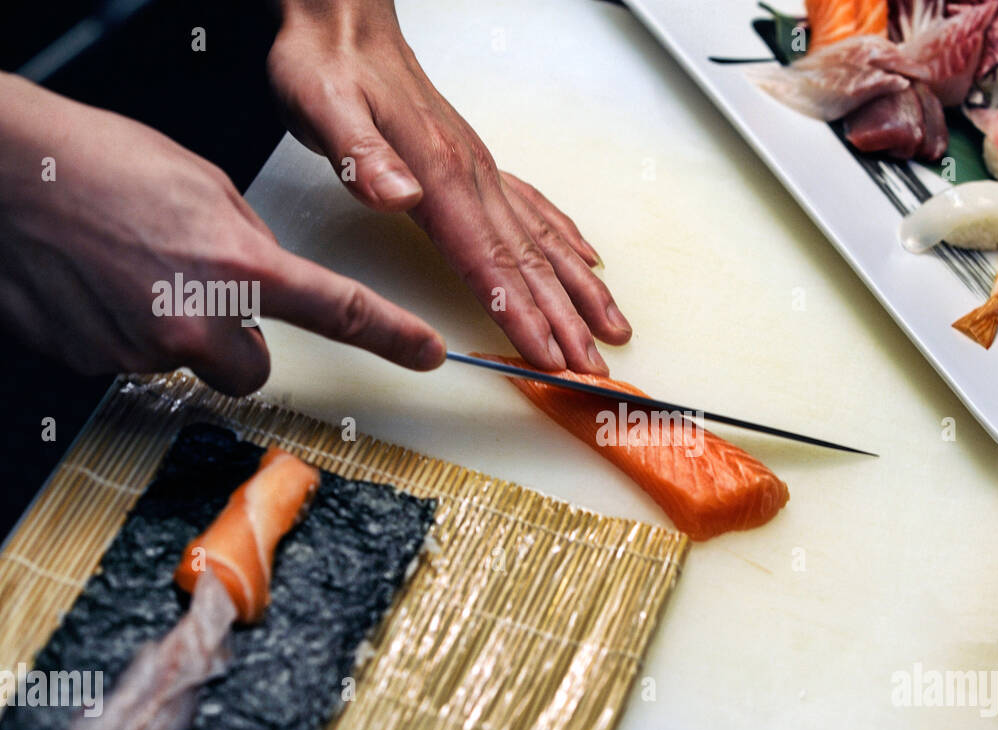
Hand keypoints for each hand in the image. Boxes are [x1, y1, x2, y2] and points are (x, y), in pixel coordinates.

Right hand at [0, 73, 444, 395]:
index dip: (393, 337)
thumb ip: (248, 242)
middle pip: (253, 370)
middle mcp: (196, 319)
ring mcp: (143, 348)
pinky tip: (103, 288)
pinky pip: (134, 360)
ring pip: (191, 365)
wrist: (4, 173)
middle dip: (237, 342)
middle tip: (199, 294)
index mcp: (237, 265)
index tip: (428, 354)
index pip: (340, 312)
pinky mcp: (96, 363)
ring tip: (135, 276)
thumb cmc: (96, 162)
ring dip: (178, 334)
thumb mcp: (203, 186)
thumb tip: (265, 280)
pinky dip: (126, 332)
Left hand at [268, 0, 630, 374]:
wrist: (341, 24)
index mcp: (442, 174)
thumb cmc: (328, 68)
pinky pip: (537, 211)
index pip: (490, 260)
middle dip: (566, 320)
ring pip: (544, 243)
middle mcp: (474, 176)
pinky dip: (567, 242)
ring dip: (580, 291)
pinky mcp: (478, 166)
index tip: (549, 356)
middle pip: (530, 263)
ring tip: (613, 329)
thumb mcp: (326, 108)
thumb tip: (399, 194)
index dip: (521, 314)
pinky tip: (586, 261)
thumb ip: (362, 157)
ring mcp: (483, 172)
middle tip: (593, 368)